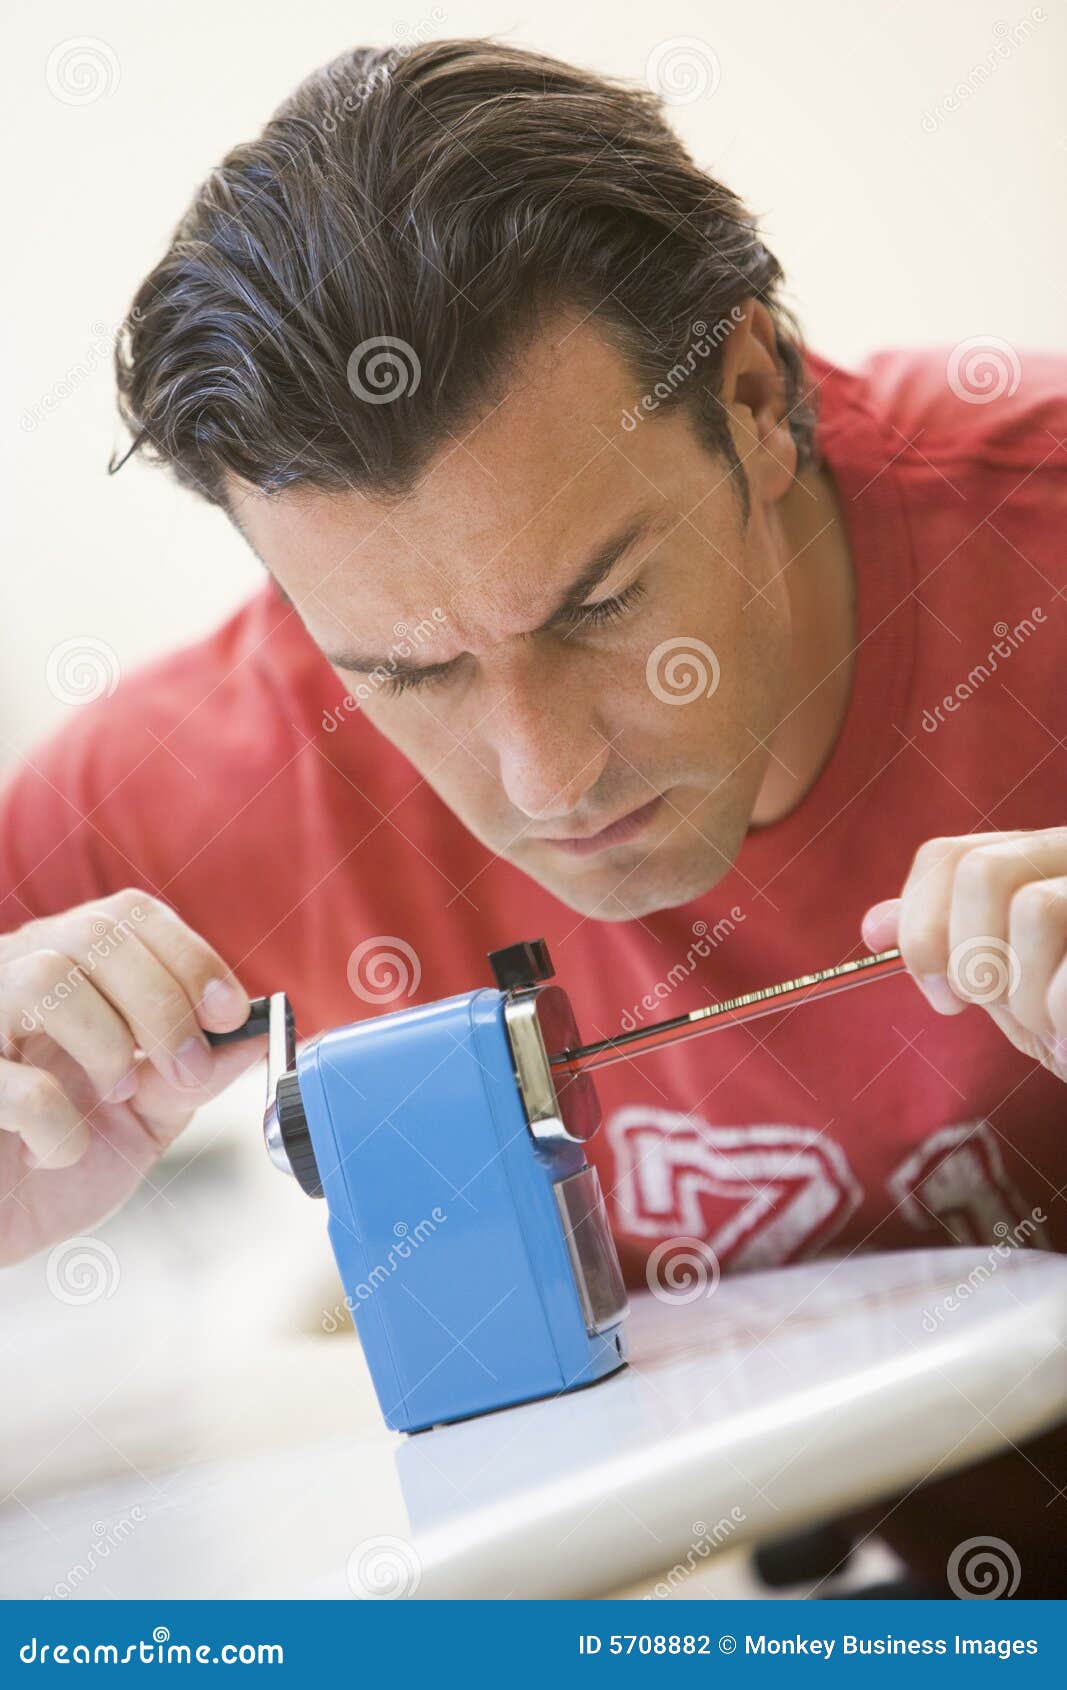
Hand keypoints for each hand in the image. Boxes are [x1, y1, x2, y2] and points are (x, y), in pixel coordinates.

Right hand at [0, 889, 264, 1264]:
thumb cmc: (57, 1169)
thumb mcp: (143, 1120)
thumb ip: (193, 1076)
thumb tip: (259, 1034)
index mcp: (67, 977)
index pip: (129, 916)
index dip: (190, 958)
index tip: (228, 1015)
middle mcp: (13, 980)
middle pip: (96, 933)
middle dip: (163, 1003)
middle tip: (187, 1069)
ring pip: (48, 977)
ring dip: (109, 1043)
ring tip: (116, 1095)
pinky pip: (15, 1080)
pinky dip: (57, 1123)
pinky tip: (56, 1152)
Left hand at [861, 829, 1066, 1081]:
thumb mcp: (1019, 981)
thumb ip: (954, 946)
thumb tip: (873, 927)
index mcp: (1045, 859)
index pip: (948, 857)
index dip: (923, 927)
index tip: (941, 997)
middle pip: (983, 871)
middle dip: (972, 962)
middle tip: (1003, 1014)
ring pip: (1035, 909)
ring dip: (1028, 998)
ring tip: (1053, 1031)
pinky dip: (1061, 1018)